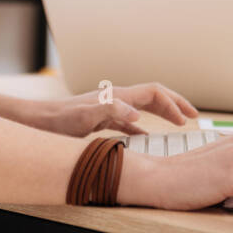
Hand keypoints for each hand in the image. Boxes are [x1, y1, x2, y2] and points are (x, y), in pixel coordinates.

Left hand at [35, 82, 199, 136]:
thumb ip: (111, 111)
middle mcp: (116, 98)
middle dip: (174, 103)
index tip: (186, 121)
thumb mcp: (85, 117)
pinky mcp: (102, 119)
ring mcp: (109, 107)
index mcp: (118, 96)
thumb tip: (138, 117)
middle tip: (193, 116)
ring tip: (178, 123)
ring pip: (143, 106)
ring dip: (162, 113)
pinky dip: (143, 127)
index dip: (172, 105)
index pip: (154, 93)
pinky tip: (146, 138)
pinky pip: (129, 121)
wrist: (39, 122)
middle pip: (153, 95)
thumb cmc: (59, 120)